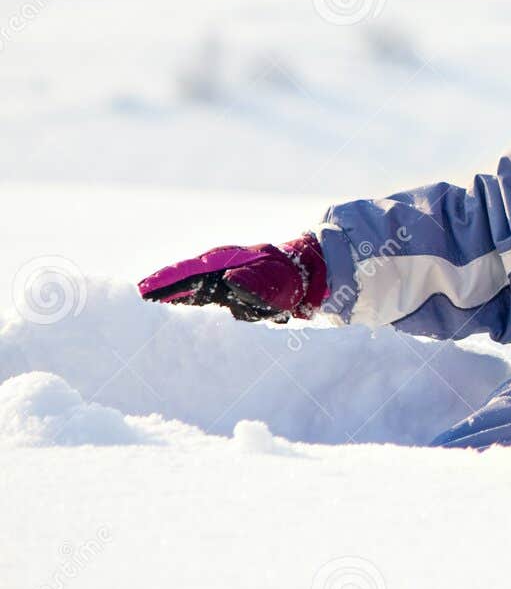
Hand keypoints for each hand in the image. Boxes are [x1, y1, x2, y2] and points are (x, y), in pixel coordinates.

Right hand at [138, 232, 327, 321]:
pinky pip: (195, 305)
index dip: (162, 282)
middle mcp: (213, 271)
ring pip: (183, 295)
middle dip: (153, 295)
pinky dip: (180, 312)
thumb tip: (230, 282)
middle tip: (126, 310)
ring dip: (163, 305)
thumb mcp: (277, 279)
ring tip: (137, 321)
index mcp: (222, 262)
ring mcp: (215, 283)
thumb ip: (256, 282)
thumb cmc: (290, 277)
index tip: (139, 292)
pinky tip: (166, 325)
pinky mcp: (221, 296)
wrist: (306, 275)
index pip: (185, 272)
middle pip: (177, 283)